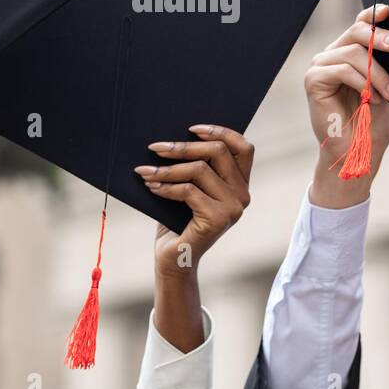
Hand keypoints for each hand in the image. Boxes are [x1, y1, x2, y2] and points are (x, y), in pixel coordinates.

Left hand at [138, 125, 253, 278]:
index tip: (191, 129)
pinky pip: (188, 190)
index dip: (220, 131)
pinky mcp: (218, 219)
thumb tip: (174, 137)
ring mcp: (234, 208)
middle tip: (155, 147)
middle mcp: (243, 195)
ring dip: (167, 169)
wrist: (174, 259)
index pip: (243, 147)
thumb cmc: (178, 220)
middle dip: (183, 146)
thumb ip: (196, 166)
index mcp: (241, 184)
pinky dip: (166, 186)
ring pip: (199, 170)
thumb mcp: (190, 187)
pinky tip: (152, 187)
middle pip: (218, 152)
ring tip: (145, 171)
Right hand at [305, 4, 388, 204]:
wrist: (363, 150)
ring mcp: (321, 67)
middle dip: (378, 36)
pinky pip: (341, 69)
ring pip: (352, 52)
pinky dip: (361, 82)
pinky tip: (370, 99)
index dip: (372, 16)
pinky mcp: (313, 80)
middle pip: (355, 32)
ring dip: (377, 74)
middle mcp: (333, 57)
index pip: (359, 27)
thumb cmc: (377, 121)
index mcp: (351, 55)